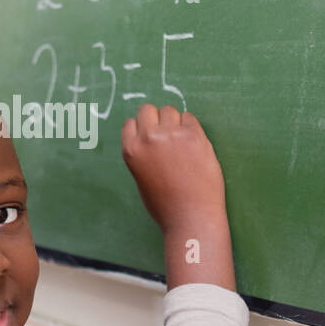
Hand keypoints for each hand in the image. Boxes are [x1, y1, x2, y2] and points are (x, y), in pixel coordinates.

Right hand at [121, 103, 235, 291]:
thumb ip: (142, 154)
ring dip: (175, 122)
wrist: (191, 216)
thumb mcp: (141, 178)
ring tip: (182, 143)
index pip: (130, 123)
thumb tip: (150, 137)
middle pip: (148, 109)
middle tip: (167, 137)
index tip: (150, 139)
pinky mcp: (194, 135)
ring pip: (170, 111)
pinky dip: (191, 128)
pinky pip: (190, 118)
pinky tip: (194, 146)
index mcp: (131, 150)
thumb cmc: (166, 205)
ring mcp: (172, 134)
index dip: (141, 130)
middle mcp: (148, 138)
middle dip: (156, 120)